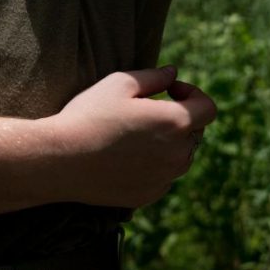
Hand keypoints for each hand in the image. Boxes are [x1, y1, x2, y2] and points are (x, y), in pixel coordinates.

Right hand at [45, 66, 215, 208]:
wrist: (60, 161)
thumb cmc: (89, 116)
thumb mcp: (119, 83)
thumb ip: (154, 77)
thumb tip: (173, 73)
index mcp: (175, 123)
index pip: (208, 108)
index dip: (193, 94)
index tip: (169, 91)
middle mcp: (178, 154)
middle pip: (195, 132)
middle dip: (179, 118)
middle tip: (147, 110)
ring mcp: (165, 178)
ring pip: (181, 156)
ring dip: (169, 143)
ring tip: (136, 134)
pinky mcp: (149, 195)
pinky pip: (164, 176)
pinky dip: (155, 164)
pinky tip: (126, 156)